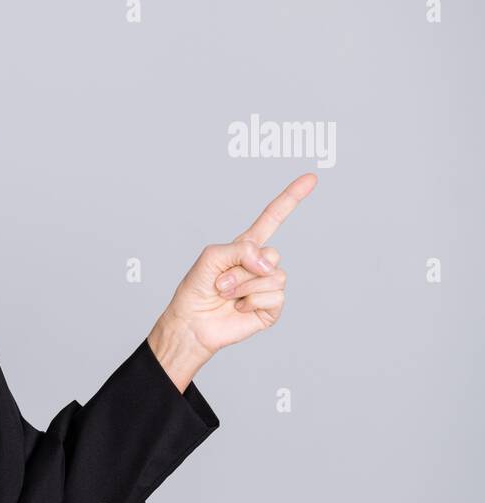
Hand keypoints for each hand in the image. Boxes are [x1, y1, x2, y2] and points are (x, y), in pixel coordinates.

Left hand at [148, 174, 316, 389]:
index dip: (291, 198)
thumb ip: (241, 249)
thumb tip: (268, 264)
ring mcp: (268, 286)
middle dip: (242, 269)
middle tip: (220, 282)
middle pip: (273, 254)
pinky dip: (251, 302)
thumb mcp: (212, 256)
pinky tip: (238, 307)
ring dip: (244, 286)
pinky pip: (274, 297)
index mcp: (246, 247)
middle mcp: (260, 265)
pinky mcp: (271, 308)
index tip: (311, 178)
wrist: (191, 323)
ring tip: (226, 295)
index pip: (273, 218)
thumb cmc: (196, 289)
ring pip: (274, 276)